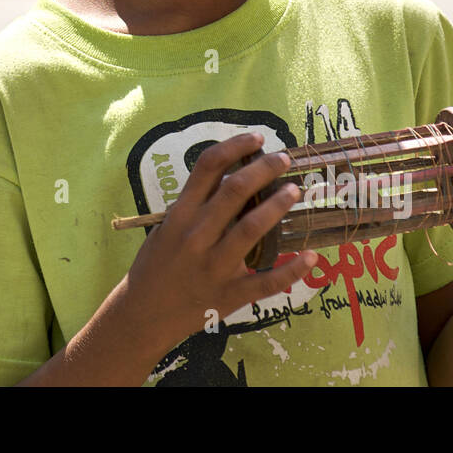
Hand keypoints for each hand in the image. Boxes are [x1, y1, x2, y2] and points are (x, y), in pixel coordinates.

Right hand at [119, 132, 317, 356]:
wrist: (142, 314)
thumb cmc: (155, 266)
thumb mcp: (166, 228)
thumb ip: (194, 206)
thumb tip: (230, 176)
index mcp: (180, 215)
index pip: (208, 168)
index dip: (235, 146)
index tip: (256, 138)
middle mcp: (196, 236)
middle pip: (235, 190)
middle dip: (264, 168)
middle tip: (284, 158)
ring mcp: (214, 266)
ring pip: (252, 228)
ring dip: (277, 205)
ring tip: (294, 190)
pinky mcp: (230, 294)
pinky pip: (267, 280)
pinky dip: (292, 269)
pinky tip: (310, 257)